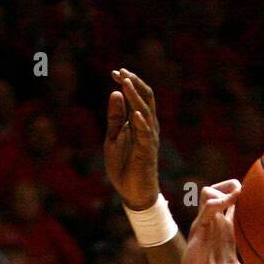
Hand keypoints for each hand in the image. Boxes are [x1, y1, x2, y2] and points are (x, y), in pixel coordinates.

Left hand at [104, 69, 159, 210]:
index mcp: (139, 122)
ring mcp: (149, 139)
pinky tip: (134, 113)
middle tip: (121, 71)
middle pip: (146, 98)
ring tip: (126, 83)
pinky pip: (146, 135)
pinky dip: (140, 123)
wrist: (132, 192)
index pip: (137, 96)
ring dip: (135, 97)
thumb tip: (115, 92)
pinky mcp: (147, 152)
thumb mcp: (113, 137)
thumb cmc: (124, 166)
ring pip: (146, 112)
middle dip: (134, 83)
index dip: (127, 82)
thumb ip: (115, 116)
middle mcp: (148, 127)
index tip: (114, 72)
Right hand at [166, 181, 254, 263]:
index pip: (234, 204)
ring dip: (224, 188)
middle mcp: (216, 223)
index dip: (246, 198)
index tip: (261, 199)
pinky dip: (221, 199)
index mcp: (227, 230)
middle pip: (221, 191)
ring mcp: (206, 223)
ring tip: (239, 194)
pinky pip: (208, 205)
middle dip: (234, 185)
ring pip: (209, 191)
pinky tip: (234, 200)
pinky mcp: (199, 227)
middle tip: (250, 192)